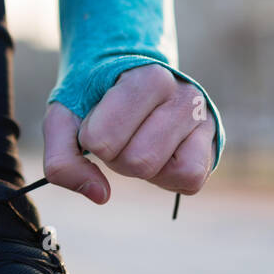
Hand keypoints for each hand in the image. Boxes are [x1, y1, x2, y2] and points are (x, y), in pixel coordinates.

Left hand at [43, 65, 215, 203]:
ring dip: (141, 168)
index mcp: (146, 77)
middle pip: (137, 162)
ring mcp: (201, 117)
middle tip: (119, 134)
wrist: (126, 77)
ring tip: (138, 142)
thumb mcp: (63, 120)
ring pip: (165, 171)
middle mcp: (182, 93)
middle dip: (117, 158)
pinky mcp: (212, 141)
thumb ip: (62, 160)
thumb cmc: (93, 100)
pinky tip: (158, 157)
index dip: (90, 140)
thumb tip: (100, 195)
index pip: (103, 139)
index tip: (96, 119)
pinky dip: (168, 178)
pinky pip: (190, 180)